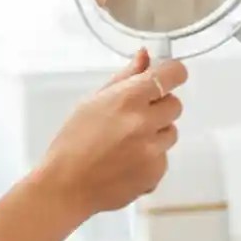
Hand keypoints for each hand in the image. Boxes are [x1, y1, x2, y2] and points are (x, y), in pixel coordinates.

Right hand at [39, 48, 186, 216]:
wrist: (65, 186)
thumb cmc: (74, 140)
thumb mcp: (94, 101)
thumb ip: (125, 77)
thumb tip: (146, 55)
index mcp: (128, 98)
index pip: (173, 74)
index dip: (172, 73)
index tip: (167, 77)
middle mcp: (145, 122)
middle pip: (175, 105)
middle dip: (159, 108)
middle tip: (134, 118)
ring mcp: (152, 149)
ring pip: (171, 132)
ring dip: (156, 134)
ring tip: (127, 144)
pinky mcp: (156, 172)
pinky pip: (164, 158)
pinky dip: (151, 159)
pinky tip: (127, 163)